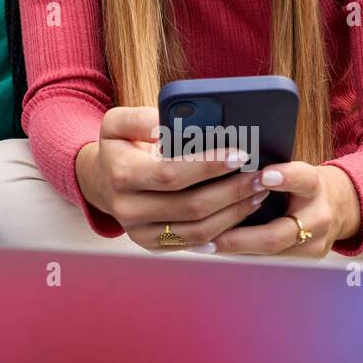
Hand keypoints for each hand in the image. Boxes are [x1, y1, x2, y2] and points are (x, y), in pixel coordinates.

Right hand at [74, 106, 269, 251]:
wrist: (101, 182)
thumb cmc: (119, 146)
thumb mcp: (117, 122)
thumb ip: (139, 117)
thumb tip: (162, 125)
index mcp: (122, 176)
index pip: (172, 174)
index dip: (209, 166)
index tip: (240, 154)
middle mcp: (129, 210)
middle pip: (191, 206)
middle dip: (231, 191)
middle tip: (260, 175)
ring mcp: (141, 233)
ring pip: (198, 230)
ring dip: (234, 213)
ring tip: (258, 192)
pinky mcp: (154, 246)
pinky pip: (195, 243)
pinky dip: (224, 230)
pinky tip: (243, 211)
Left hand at [209, 162, 360, 257]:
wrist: (339, 205)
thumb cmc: (303, 185)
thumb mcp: (294, 172)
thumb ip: (267, 174)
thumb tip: (225, 169)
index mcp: (314, 186)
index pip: (302, 180)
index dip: (284, 178)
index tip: (263, 176)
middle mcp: (319, 217)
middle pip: (278, 234)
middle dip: (241, 238)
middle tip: (211, 239)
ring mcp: (315, 244)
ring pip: (270, 254)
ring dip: (235, 251)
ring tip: (205, 247)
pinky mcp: (308, 260)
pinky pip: (271, 261)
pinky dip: (244, 255)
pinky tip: (220, 252)